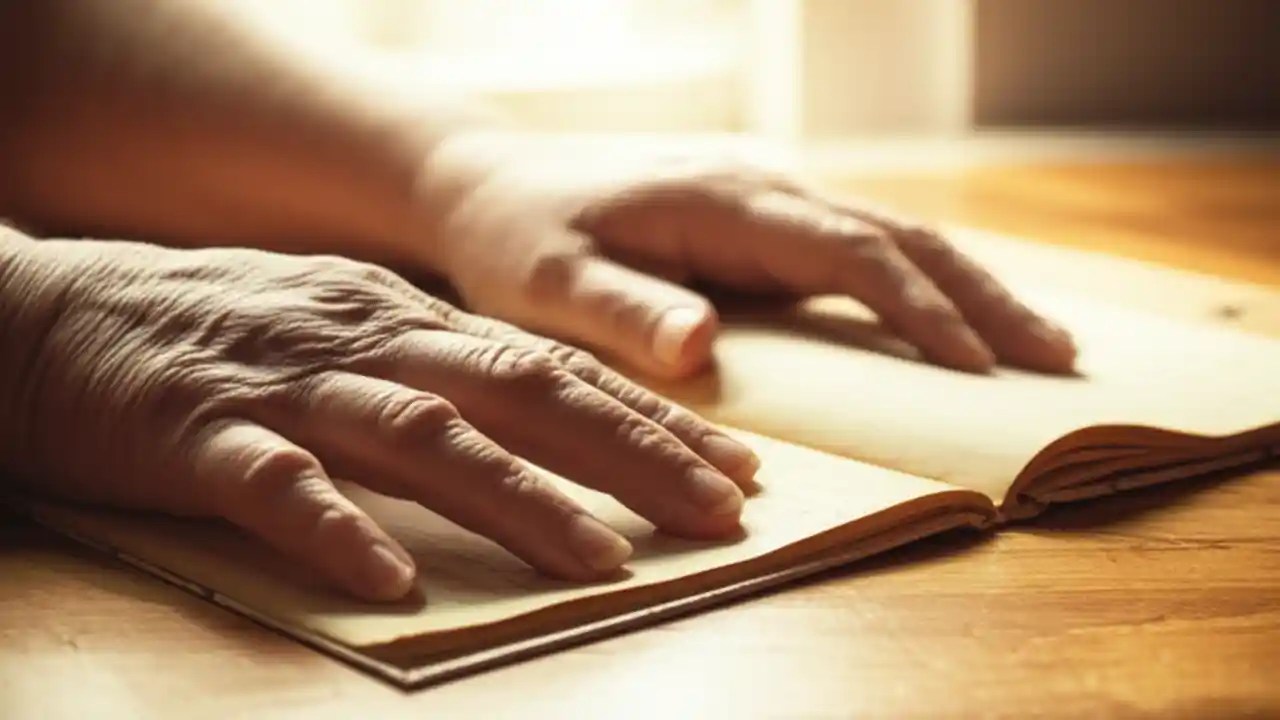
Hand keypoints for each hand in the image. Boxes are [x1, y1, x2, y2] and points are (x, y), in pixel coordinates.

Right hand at [4, 240, 758, 600]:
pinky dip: (338, 533)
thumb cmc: (217, 334)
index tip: (734, 466)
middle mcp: (366, 342)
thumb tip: (545, 416)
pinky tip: (391, 582)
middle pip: (521, 393)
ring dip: (520, 502)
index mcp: (405, 320)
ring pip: (423, 439)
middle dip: (632, 454)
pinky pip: (277, 489)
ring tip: (603, 564)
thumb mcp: (346, 331)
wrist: (55, 316)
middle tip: (722, 512)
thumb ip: (437, 368)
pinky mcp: (199, 438)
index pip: (553, 367)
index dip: (650, 419)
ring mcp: (286, 389)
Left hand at [419, 133, 1076, 377]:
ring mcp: (765, 202)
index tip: (977, 367)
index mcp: (721, 203)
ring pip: (892, 236)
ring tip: (1038, 344)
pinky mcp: (759, 223)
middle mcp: (760, 190)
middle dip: (980, 296)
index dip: (918, 308)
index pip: (847, 251)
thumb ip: (620, 311)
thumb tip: (706, 345)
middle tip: (1058, 359)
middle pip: (897, 235)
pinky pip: (859, 250)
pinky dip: (920, 285)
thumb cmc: (514, 237)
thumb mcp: (544, 283)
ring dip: (967, 288)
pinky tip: (951, 321)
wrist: (490, 183)